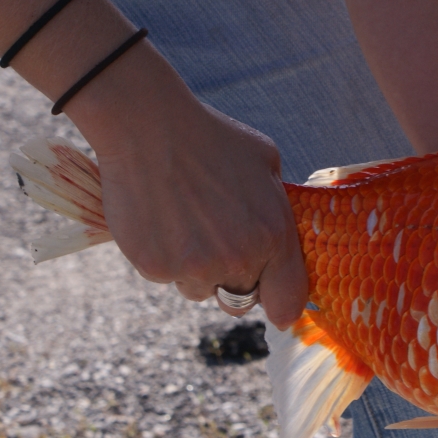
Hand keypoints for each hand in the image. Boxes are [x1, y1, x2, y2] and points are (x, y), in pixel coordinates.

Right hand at [65, 41, 308, 329]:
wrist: (149, 128)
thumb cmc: (212, 139)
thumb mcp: (267, 164)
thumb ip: (277, 208)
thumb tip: (280, 232)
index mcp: (273, 236)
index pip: (288, 299)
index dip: (282, 306)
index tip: (278, 309)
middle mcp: (237, 260)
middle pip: (240, 297)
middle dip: (234, 278)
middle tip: (218, 242)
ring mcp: (194, 268)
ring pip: (199, 289)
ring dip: (196, 269)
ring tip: (184, 222)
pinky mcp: (155, 268)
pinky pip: (166, 277)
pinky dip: (163, 257)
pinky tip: (160, 219)